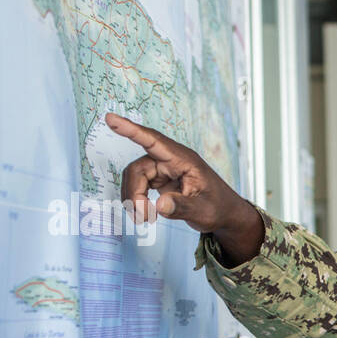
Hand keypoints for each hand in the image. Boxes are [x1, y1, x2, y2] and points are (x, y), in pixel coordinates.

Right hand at [106, 112, 263, 264]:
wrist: (225, 214)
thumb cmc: (219, 208)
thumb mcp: (204, 211)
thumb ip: (182, 208)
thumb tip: (159, 206)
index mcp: (184, 160)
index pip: (153, 141)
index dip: (131, 130)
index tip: (111, 119)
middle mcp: (171, 160)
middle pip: (138, 169)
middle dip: (134, 193)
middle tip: (142, 217)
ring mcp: (165, 169)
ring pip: (135, 177)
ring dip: (134, 198)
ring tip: (144, 218)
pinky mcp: (161, 179)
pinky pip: (139, 184)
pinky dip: (137, 199)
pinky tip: (146, 214)